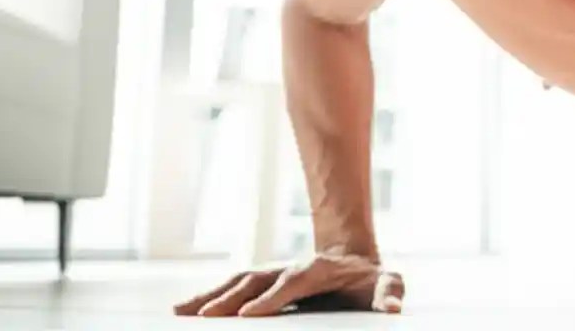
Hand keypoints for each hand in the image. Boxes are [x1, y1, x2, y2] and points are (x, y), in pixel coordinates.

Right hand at [172, 251, 403, 316]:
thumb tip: (393, 310)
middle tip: (205, 317)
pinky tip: (184, 310)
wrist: (356, 258)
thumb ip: (390, 294)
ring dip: (211, 295)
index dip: (272, 298)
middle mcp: (292, 267)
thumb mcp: (389, 283)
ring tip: (181, 312)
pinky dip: (209, 296)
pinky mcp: (265, 283)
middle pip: (258, 280)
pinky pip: (233, 287)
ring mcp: (276, 273)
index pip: (293, 282)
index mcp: (320, 268)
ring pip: (239, 281)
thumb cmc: (372, 278)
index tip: (249, 314)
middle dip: (230, 297)